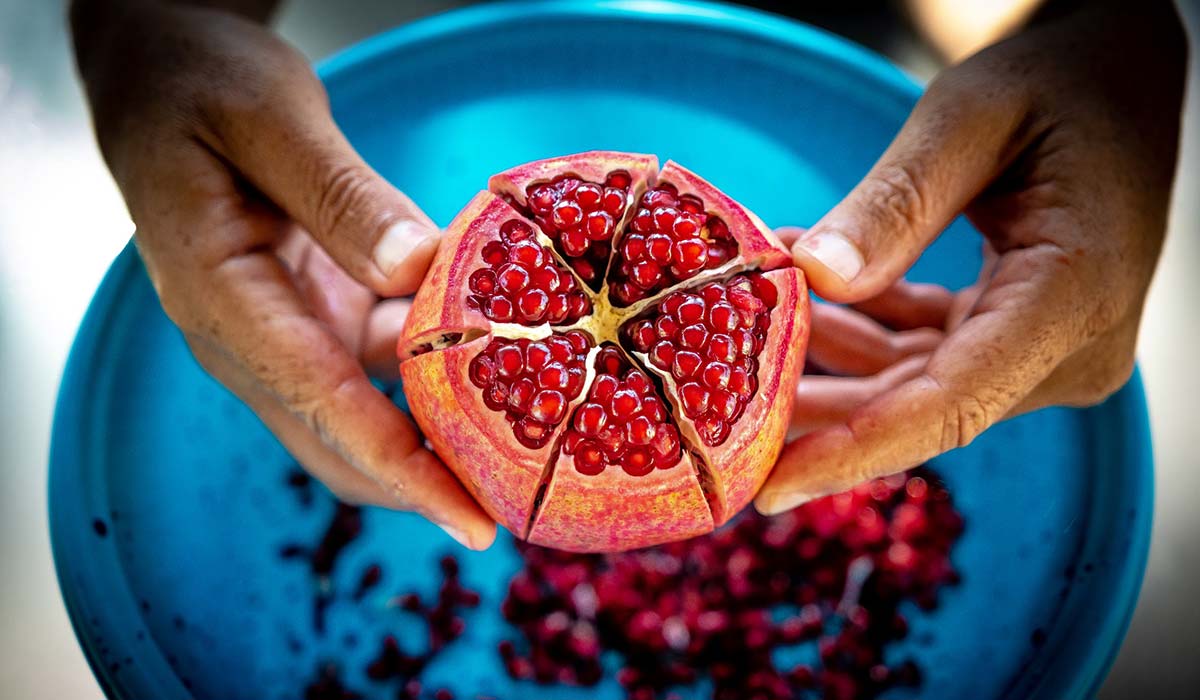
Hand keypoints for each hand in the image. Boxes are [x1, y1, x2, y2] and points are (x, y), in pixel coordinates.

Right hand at [72, 0, 495, 547]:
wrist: (162, 76)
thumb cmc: (199, 84)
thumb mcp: (269, 118)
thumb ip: (340, 197)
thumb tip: (420, 268)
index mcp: (220, 297)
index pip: (319, 405)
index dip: (401, 470)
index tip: (471, 521)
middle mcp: (247, 335)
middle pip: (340, 439)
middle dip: (425, 483)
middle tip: (520, 503)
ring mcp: (281, 330)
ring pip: (367, 410)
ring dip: (438, 431)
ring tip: (529, 443)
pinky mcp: (315, 313)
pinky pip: (381, 361)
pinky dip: (437, 365)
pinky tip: (503, 355)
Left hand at [756, 0, 1185, 513]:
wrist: (1123, 78)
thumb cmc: (1062, 80)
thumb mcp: (970, 119)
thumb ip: (897, 203)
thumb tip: (815, 278)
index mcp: (1071, 297)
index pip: (953, 405)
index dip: (855, 451)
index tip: (771, 487)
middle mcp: (1069, 346)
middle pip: (921, 407)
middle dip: (815, 411)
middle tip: (714, 415)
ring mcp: (1047, 348)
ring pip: (913, 385)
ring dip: (826, 359)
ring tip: (738, 328)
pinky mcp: (1021, 334)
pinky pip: (925, 352)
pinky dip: (861, 325)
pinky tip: (798, 292)